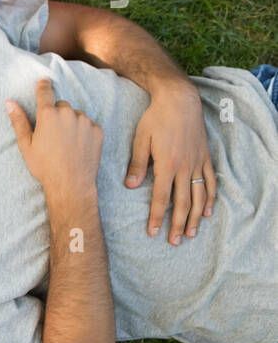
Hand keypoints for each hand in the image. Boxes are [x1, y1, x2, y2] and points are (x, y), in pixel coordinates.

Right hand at [6, 78, 103, 203]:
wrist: (71, 184)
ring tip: (66, 143)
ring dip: (71, 123)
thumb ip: (19, 121)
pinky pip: (88, 125)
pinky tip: (78, 147)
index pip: (45, 92)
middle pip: (61, 106)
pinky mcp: (97, 131)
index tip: (44, 81)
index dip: (43, 86)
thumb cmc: (44, 166)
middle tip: (52, 134)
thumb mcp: (26, 144)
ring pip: (75, 116)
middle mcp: (67, 113)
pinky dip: (83, 132)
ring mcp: (84, 122)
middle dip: (57, 115)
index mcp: (48, 115)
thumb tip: (9, 102)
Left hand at [125, 81, 214, 244]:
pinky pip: (211, 181)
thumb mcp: (140, 140)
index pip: (162, 198)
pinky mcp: (205, 157)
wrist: (180, 100)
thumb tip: (131, 187)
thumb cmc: (155, 118)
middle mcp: (185, 167)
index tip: (153, 232)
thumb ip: (137, 164)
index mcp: (167, 165)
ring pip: (199, 196)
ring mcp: (197, 163)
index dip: (157, 217)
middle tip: (174, 242)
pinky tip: (207, 211)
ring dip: (195, 217)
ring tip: (191, 233)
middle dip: (177, 224)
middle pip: (182, 202)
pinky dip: (210, 198)